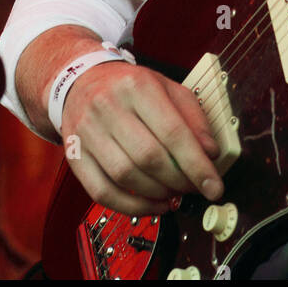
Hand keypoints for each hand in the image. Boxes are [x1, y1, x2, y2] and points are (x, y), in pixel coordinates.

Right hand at [60, 62, 223, 216]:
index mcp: (138, 86)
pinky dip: (131, 206)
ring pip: (126, 176)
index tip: (213, 186)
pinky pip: (102, 192)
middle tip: (194, 188)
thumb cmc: (130, 87)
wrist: (83, 80)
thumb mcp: (168, 88)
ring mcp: (87, 132)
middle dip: (178, 181)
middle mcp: (109, 107)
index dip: (196, 164)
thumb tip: (211, 153)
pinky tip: (152, 204)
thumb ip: (193, 118)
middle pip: (149, 157)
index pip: (172, 131)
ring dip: (157, 194)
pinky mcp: (74, 155)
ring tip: (175, 194)